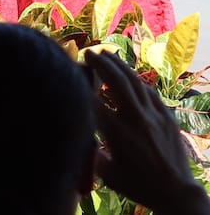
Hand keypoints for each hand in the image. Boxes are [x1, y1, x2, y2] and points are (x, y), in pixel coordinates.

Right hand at [84, 50, 209, 214]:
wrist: (177, 194)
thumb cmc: (138, 186)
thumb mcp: (106, 173)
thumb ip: (89, 152)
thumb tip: (76, 136)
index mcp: (116, 132)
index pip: (93, 98)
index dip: (79, 83)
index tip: (69, 73)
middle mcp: (135, 118)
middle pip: (116, 80)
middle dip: (101, 63)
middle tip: (89, 52)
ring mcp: (154, 116)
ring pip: (135, 81)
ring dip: (119, 65)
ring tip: (107, 54)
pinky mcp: (167, 118)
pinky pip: (151, 93)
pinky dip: (137, 82)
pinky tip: (130, 77)